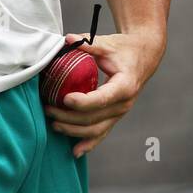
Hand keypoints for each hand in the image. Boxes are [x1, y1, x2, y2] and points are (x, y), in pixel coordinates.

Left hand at [42, 28, 164, 157]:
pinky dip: (88, 143)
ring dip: (73, 130)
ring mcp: (120, 113)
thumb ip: (87, 43)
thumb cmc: (124, 48)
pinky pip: (101, 133)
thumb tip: (66, 40)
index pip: (102, 99)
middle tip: (48, 109)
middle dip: (69, 117)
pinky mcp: (115, 117)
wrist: (144, 57)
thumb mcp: (107, 43)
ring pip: (96, 130)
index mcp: (124, 85)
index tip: (64, 99)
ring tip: (53, 124)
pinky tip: (75, 152)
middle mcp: (124, 103)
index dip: (83, 102)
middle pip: (94, 118)